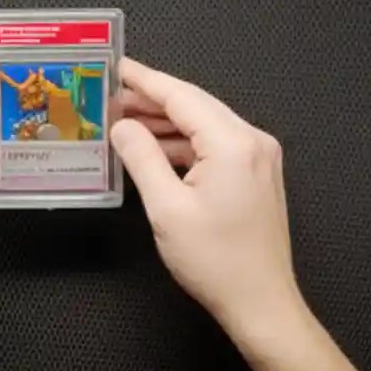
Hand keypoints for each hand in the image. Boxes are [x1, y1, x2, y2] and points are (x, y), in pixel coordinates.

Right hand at [113, 58, 303, 339]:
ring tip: (124, 122)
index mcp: (233, 144)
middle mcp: (252, 141)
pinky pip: (215, 146)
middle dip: (151, 100)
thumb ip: (141, 158)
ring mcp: (258, 158)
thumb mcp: (166, 208)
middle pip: (195, 106)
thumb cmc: (216, 263)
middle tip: (110, 96)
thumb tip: (122, 126)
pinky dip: (183, 145)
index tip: (116, 67)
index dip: (144, 81)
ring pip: (204, 126)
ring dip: (166, 124)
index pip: (181, 97)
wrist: (261, 303)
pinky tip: (154, 151)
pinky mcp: (256, 175)